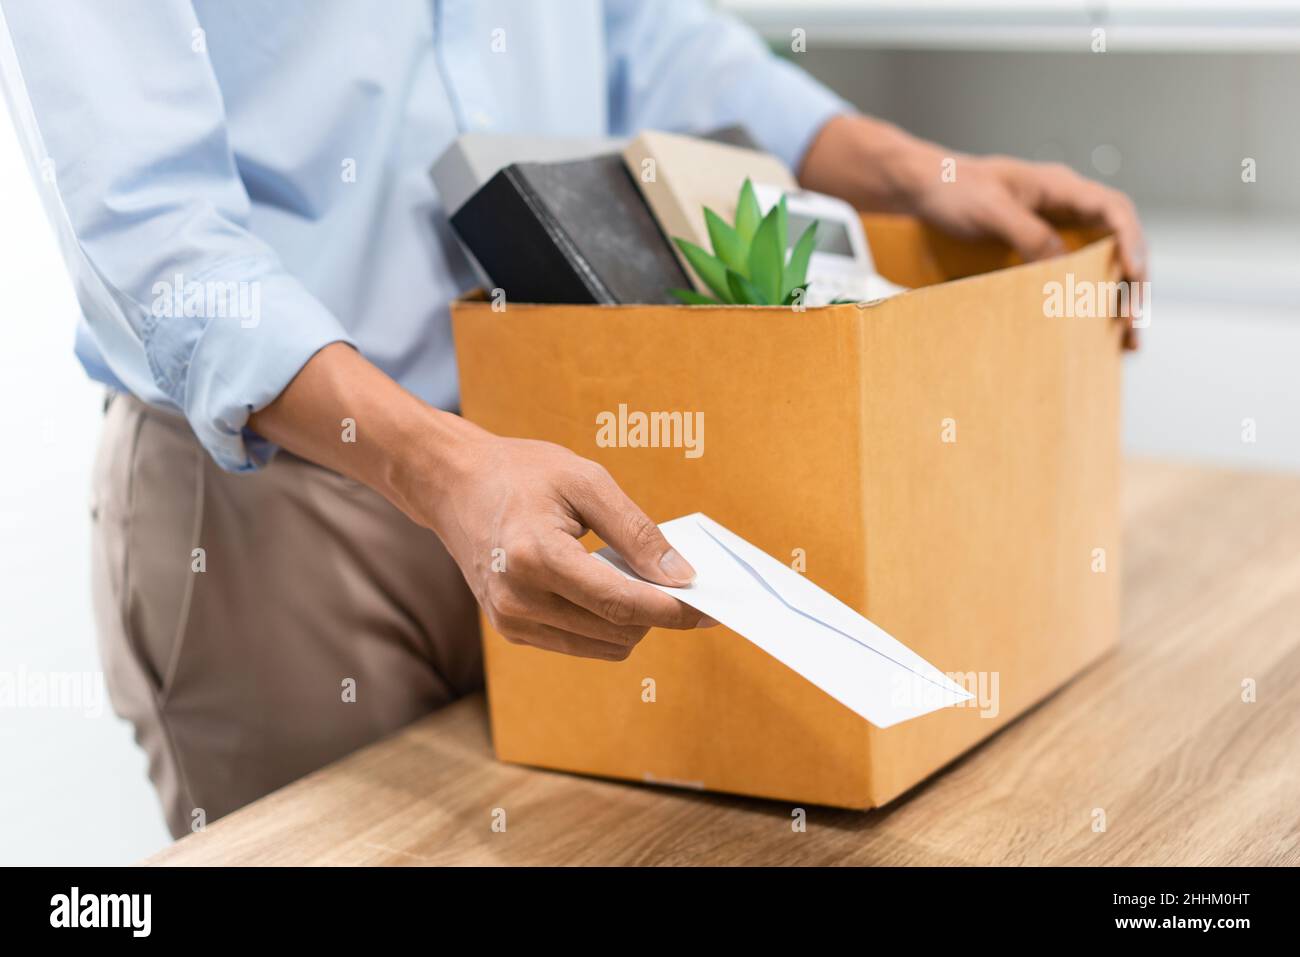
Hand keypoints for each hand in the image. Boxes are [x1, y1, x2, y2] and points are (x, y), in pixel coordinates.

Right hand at [249, 344, 711, 660]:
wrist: (453, 485)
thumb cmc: (523, 473)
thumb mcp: (587, 481)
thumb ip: (638, 532)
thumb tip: (682, 577)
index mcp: (534, 556)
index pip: (619, 603)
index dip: (672, 610)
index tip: (711, 606)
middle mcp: (517, 598)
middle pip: (617, 631)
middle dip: (658, 613)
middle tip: (681, 582)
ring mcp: (511, 621)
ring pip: (604, 647)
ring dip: (634, 622)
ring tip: (638, 579)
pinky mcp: (512, 630)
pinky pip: (582, 644)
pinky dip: (607, 625)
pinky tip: (607, 589)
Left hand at [800, 114, 1146, 347]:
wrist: (922, 190)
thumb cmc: (954, 189)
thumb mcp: (990, 210)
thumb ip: (1027, 234)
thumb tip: (1062, 267)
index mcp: (1061, 188)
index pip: (1113, 210)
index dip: (1131, 241)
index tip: (1135, 273)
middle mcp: (1066, 209)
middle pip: (1117, 244)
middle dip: (1132, 284)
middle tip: (1134, 324)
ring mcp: (1055, 231)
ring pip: (1099, 266)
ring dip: (1113, 300)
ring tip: (1126, 343)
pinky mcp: (1037, 252)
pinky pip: (1069, 277)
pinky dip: (1082, 303)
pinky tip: (1088, 333)